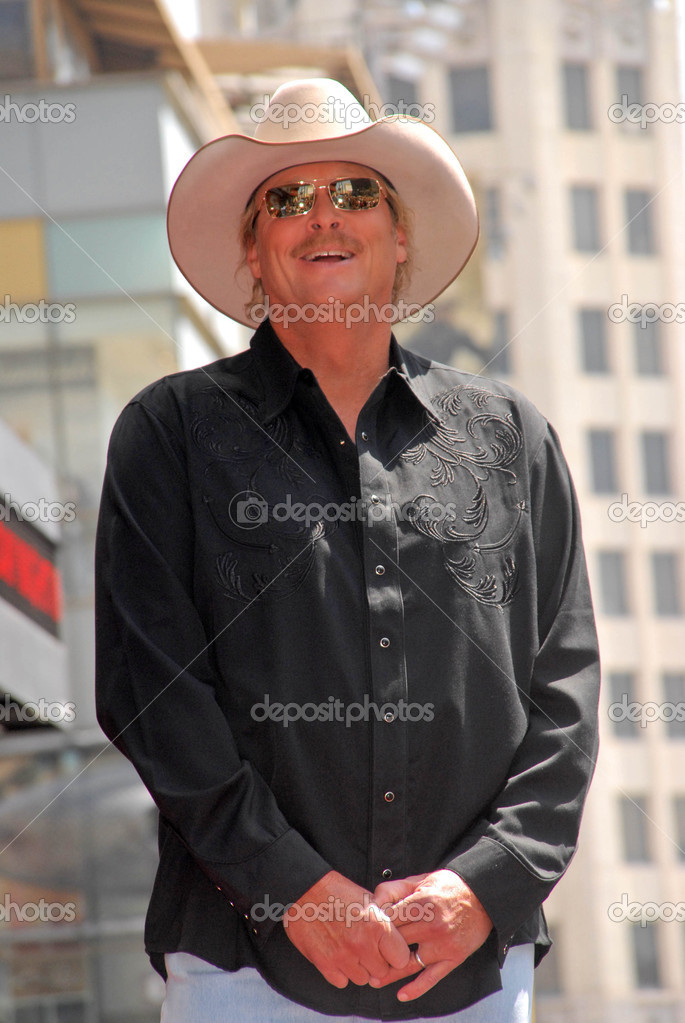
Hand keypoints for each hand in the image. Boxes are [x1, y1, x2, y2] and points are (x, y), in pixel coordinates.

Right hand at [283, 870, 410, 988]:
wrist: (306, 889)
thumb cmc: (338, 891)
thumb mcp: (368, 899)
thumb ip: (384, 922)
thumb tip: (397, 938)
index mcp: (377, 926)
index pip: (401, 959)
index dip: (395, 953)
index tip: (389, 948)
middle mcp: (362, 945)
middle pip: (381, 972)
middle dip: (376, 961)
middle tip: (367, 947)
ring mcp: (343, 957)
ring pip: (362, 979)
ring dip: (359, 968)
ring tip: (351, 949)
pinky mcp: (325, 964)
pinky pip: (342, 982)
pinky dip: (341, 972)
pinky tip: (338, 954)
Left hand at [370, 870, 492, 1001]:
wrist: (483, 896)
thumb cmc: (450, 886)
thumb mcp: (422, 879)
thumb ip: (398, 888)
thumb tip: (375, 900)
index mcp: (423, 903)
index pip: (390, 919)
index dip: (376, 926)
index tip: (366, 931)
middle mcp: (432, 925)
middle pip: (396, 942)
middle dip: (379, 948)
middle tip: (364, 955)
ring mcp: (442, 944)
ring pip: (409, 962)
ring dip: (390, 973)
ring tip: (374, 979)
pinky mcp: (453, 957)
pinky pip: (432, 977)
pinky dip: (416, 988)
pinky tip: (401, 994)